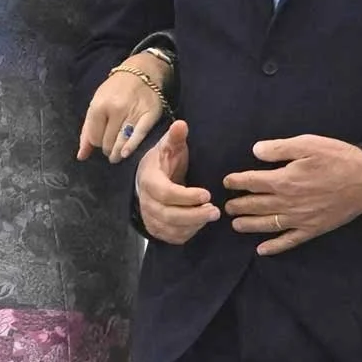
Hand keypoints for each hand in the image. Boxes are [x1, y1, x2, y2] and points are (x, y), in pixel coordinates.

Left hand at [77, 51, 172, 163]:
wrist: (141, 72)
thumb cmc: (115, 90)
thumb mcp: (96, 104)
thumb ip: (87, 130)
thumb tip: (81, 156)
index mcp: (99, 105)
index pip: (94, 137)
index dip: (96, 142)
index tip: (100, 138)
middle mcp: (116, 109)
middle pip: (107, 142)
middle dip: (107, 148)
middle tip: (109, 146)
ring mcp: (133, 112)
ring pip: (121, 142)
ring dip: (117, 152)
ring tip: (116, 155)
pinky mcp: (149, 115)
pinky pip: (138, 136)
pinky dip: (130, 147)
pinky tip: (125, 153)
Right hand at [135, 120, 220, 244]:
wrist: (150, 177)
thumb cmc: (164, 161)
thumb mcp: (169, 146)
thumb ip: (176, 137)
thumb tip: (182, 125)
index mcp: (148, 180)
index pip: (165, 193)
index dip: (186, 196)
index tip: (207, 194)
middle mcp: (146, 201)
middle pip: (168, 215)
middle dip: (194, 215)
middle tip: (215, 210)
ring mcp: (149, 217)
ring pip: (170, 228)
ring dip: (193, 225)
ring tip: (212, 215)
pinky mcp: (156, 228)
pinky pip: (171, 237)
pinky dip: (187, 233)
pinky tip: (200, 224)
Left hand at [223, 135, 361, 255]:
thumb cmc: (338, 159)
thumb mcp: (308, 144)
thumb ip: (279, 149)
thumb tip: (255, 151)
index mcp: (283, 180)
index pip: (251, 182)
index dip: (236, 181)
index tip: (227, 182)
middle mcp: (287, 203)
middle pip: (255, 205)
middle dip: (238, 205)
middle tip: (227, 206)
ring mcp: (299, 219)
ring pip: (267, 224)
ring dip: (248, 225)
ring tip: (236, 225)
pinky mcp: (312, 229)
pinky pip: (289, 241)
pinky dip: (274, 247)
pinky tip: (262, 251)